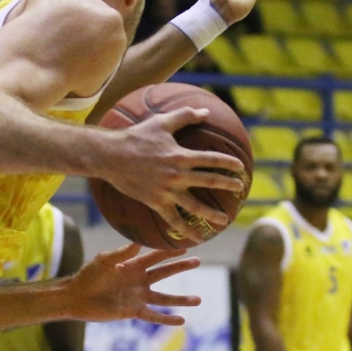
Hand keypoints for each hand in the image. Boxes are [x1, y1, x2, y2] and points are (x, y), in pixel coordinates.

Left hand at [64, 243, 201, 324]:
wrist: (76, 296)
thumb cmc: (88, 275)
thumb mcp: (104, 260)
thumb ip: (122, 253)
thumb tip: (138, 241)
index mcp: (133, 265)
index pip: (156, 256)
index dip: (169, 251)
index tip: (185, 245)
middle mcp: (139, 280)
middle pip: (164, 273)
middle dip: (180, 267)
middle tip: (198, 261)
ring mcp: (137, 296)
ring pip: (164, 298)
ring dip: (181, 299)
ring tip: (198, 299)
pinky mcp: (133, 311)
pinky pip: (153, 316)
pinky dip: (167, 318)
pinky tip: (181, 320)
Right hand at [106, 107, 246, 242]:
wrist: (111, 156)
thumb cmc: (136, 137)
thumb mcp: (161, 122)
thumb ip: (185, 115)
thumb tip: (206, 111)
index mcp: (181, 156)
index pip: (212, 159)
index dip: (228, 162)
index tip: (240, 166)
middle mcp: (178, 175)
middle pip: (210, 181)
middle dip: (228, 184)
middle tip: (240, 188)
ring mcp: (167, 192)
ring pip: (195, 207)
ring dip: (212, 214)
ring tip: (224, 220)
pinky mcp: (156, 203)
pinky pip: (173, 220)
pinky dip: (185, 230)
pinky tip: (195, 238)